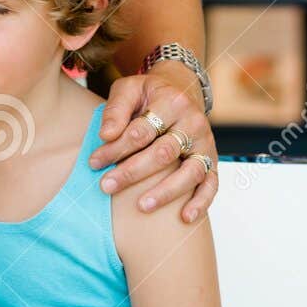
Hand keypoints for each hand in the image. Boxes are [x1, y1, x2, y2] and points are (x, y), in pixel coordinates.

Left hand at [90, 64, 217, 222]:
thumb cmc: (147, 93)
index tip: (94, 162)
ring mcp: (206, 144)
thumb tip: (105, 135)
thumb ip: (115, 110)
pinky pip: (211, 184)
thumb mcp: (127, 89)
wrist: (181, 89)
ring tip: (141, 207)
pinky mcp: (212, 160)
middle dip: (133, 172)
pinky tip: (185, 218)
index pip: (142, 131)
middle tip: (106, 186)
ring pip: (190, 172)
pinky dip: (201, 202)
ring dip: (166, 192)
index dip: (116, 148)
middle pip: (164, 153)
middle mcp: (194, 124)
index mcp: (172, 102)